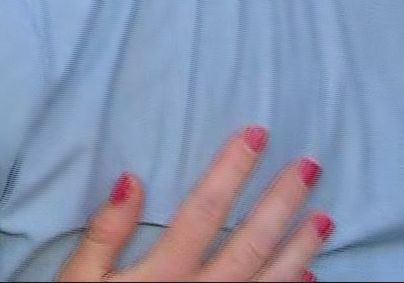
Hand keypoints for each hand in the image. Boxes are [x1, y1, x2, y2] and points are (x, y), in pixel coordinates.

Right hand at [59, 126, 331, 281]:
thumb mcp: (79, 279)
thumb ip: (105, 232)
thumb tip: (131, 179)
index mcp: (165, 274)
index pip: (206, 210)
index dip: (232, 169)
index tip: (257, 134)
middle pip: (251, 244)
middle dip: (281, 203)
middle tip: (309, 166)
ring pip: (271, 281)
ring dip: (301, 248)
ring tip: (323, 216)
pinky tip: (310, 274)